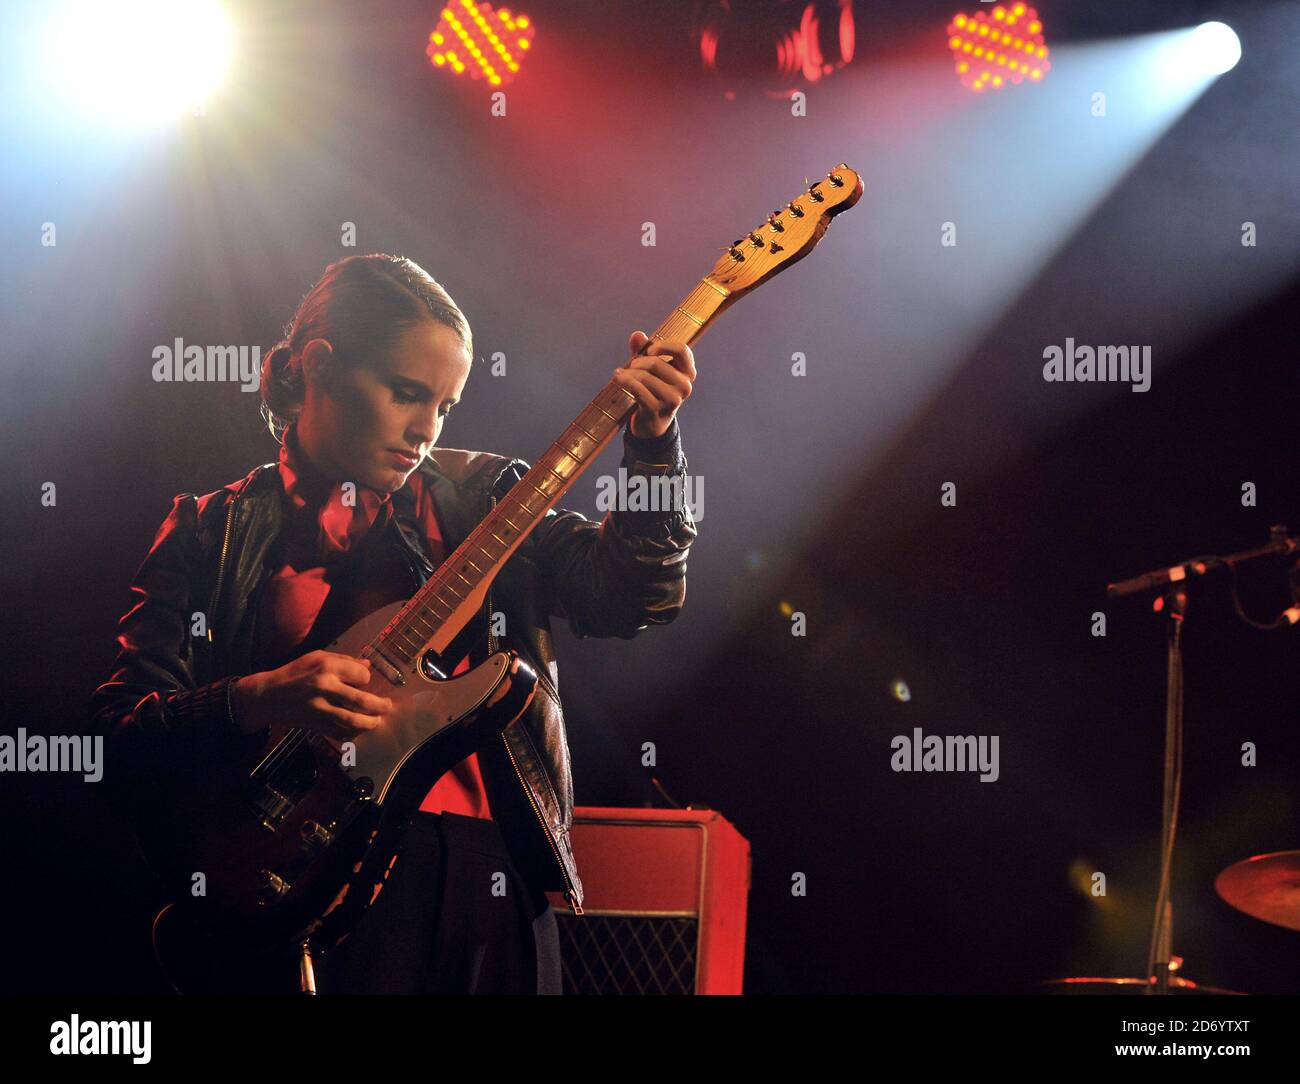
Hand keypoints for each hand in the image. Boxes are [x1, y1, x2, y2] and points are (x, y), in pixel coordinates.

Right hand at [232, 651, 392, 741]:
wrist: (268, 696)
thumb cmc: (294, 672)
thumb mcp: (317, 657)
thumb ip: (345, 660)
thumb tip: (368, 664)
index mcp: (327, 668)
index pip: (362, 676)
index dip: (367, 679)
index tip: (364, 682)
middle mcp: (325, 688)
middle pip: (362, 701)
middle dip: (380, 706)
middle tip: (387, 706)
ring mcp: (320, 709)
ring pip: (353, 721)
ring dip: (370, 723)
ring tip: (376, 721)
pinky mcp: (315, 724)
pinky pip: (339, 733)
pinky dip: (352, 734)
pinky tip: (358, 731)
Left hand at [612, 330, 696, 439]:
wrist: (653, 421)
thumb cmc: (653, 388)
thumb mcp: (651, 367)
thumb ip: (644, 349)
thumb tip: (637, 335)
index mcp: (688, 372)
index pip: (682, 349)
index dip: (663, 346)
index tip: (649, 350)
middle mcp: (685, 386)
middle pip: (656, 363)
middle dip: (638, 362)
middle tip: (631, 366)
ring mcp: (672, 400)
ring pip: (645, 376)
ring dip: (629, 373)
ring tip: (622, 374)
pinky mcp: (657, 409)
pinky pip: (637, 389)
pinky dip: (624, 381)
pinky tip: (617, 377)